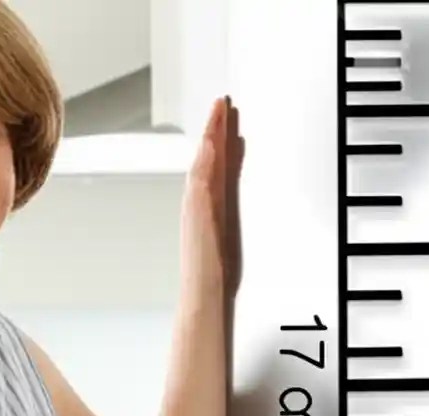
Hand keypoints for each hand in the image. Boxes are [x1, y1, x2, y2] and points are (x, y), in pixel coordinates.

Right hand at [180, 96, 244, 298]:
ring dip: (210, 138)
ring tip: (218, 111)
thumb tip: (231, 207)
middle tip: (223, 101)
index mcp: (213, 210)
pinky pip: (200, 186)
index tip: (228, 119)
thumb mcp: (226, 246)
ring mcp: (198, 212)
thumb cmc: (214, 281)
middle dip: (216, 130)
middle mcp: (203, 207)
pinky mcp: (198, 220)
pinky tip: (208, 147)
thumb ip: (227, 223)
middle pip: (210, 161)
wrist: (203, 302)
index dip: (223, 143)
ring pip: (204, 166)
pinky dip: (203, 165)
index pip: (219, 169)